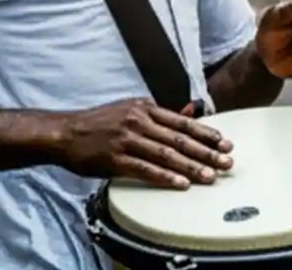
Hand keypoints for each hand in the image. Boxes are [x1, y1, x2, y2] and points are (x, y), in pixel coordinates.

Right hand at [57, 98, 233, 189]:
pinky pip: (146, 169)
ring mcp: (126, 140)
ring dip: (191, 167)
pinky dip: (165, 177)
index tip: (225, 144)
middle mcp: (136, 121)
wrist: (64, 133)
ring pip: (166, 155)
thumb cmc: (97, 123)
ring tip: (210, 177)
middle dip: (206, 153)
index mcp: (142, 108)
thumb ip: (158, 115)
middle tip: (226, 164)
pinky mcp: (115, 158)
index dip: (206, 134)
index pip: (182, 122)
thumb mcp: (127, 110)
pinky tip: (181, 184)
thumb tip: (190, 113)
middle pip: (179, 139)